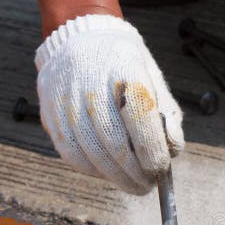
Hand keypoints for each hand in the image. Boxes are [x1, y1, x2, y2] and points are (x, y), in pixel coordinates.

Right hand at [35, 14, 183, 193]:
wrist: (80, 38)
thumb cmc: (125, 66)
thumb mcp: (154, 80)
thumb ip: (168, 116)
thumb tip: (173, 151)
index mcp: (126, 73)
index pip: (142, 121)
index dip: (153, 152)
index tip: (160, 169)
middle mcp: (93, 87)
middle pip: (116, 144)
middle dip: (135, 173)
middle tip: (147, 185)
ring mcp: (68, 102)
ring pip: (93, 154)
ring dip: (115, 177)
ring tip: (131, 183)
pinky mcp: (51, 114)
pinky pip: (71, 153)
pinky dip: (92, 170)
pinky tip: (106, 172)